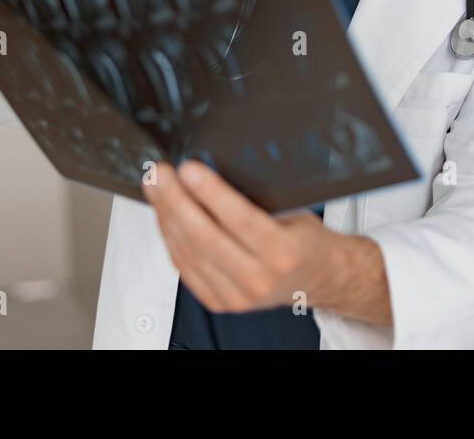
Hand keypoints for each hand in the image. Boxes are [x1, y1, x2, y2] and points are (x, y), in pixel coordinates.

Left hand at [142, 160, 334, 312]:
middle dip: (176, 201)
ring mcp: (237, 296)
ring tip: (157, 190)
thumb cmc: (305, 240)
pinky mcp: (219, 303)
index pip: (240, 219)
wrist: (316, 278)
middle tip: (161, 175)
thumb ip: (257, 199)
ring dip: (167, 217)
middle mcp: (259, 279)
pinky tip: (165, 216)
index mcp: (284, 253)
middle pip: (205, 238)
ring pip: (189, 253)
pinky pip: (185, 268)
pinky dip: (171, 239)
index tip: (188, 169)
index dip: (210, 192)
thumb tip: (212, 169)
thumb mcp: (295, 212)